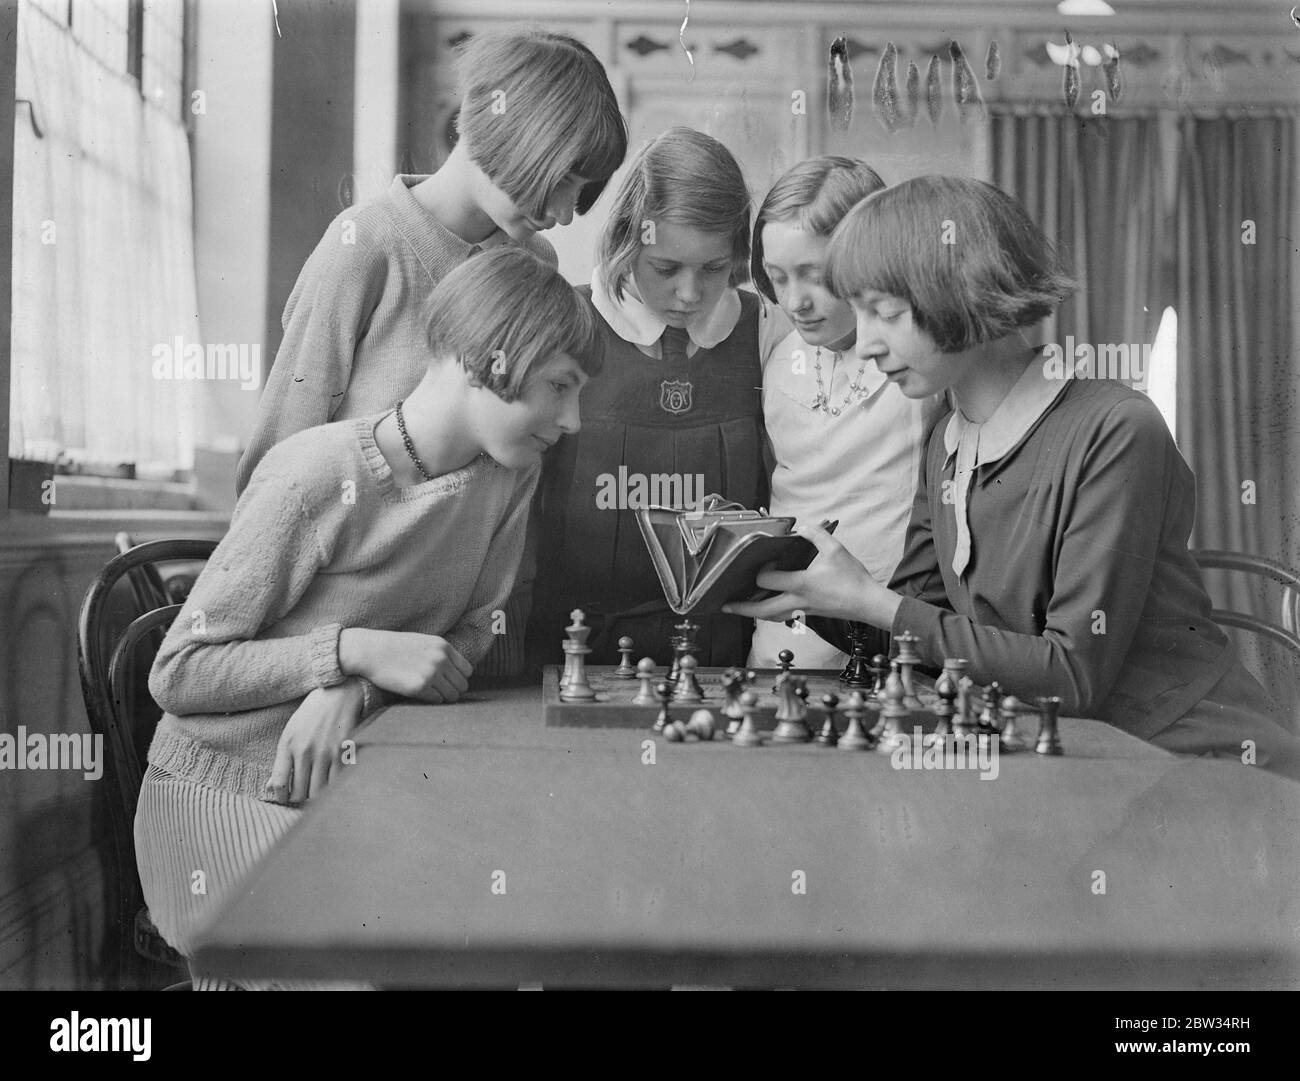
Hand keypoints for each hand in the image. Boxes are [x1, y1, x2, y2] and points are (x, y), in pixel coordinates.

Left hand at [265, 677, 364, 805]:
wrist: (338, 693)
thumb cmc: (311, 714)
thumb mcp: (290, 732)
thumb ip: (281, 761)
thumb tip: (270, 788)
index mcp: (288, 745)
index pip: (279, 783)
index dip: (280, 798)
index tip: (285, 800)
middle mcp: (305, 750)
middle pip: (299, 792)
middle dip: (299, 800)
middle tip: (302, 799)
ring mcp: (325, 752)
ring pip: (318, 791)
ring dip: (316, 797)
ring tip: (316, 793)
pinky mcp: (344, 752)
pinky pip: (336, 782)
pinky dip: (333, 788)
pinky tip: (331, 783)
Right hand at [339, 629, 471, 702]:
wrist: (371, 651)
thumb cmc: (395, 648)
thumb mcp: (424, 642)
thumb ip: (441, 655)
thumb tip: (457, 674)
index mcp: (444, 647)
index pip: (467, 670)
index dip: (458, 678)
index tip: (448, 681)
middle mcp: (441, 659)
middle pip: (462, 685)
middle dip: (452, 690)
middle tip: (438, 690)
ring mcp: (432, 673)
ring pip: (452, 695)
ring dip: (443, 697)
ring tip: (429, 692)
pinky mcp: (420, 687)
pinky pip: (437, 700)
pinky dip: (431, 700)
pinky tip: (419, 693)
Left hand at [722, 523, 901, 626]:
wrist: (867, 603)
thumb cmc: (853, 578)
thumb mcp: (835, 549)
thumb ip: (816, 535)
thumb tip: (803, 527)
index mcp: (801, 584)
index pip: (768, 580)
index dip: (760, 570)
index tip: (763, 562)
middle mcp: (797, 601)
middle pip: (762, 609)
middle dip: (741, 608)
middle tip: (726, 605)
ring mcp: (802, 610)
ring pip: (771, 617)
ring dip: (754, 614)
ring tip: (742, 609)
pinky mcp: (808, 614)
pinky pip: (783, 617)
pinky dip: (771, 614)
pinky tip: (768, 608)